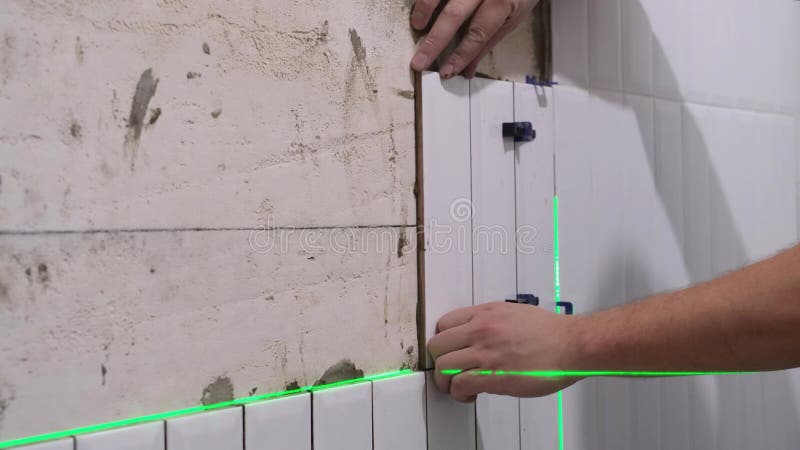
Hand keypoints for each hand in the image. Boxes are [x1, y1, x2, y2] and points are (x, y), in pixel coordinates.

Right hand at [410, 0, 539, 77]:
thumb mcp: (513, 18)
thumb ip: (488, 42)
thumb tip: (467, 70)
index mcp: (501, 3)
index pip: (477, 34)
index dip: (460, 55)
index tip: (446, 72)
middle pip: (454, 15)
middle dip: (434, 41)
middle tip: (418, 61)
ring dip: (425, 8)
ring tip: (416, 25)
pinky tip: (419, 5)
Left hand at [427, 301, 581, 401]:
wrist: (572, 345)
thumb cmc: (550, 332)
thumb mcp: (513, 312)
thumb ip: (491, 320)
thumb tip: (477, 334)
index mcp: (485, 313)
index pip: (444, 323)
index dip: (444, 341)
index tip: (448, 351)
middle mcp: (481, 330)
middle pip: (437, 345)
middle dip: (439, 361)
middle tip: (449, 371)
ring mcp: (486, 353)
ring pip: (443, 367)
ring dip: (446, 381)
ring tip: (458, 386)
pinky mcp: (493, 376)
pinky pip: (459, 385)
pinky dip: (459, 393)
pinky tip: (469, 395)